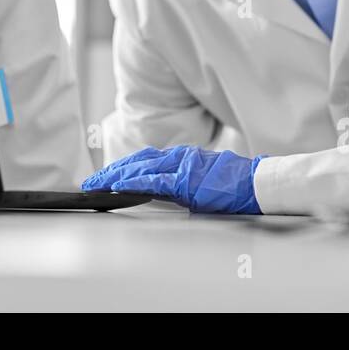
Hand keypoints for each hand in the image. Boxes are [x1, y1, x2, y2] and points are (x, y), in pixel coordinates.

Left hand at [83, 145, 263, 213]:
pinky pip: (154, 182)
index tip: (105, 176)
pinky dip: (133, 183)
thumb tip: (158, 192)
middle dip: (111, 171)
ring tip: (97, 184)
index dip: (123, 166)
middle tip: (91, 182)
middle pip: (137, 160)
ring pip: (141, 168)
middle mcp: (179, 157)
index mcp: (183, 157)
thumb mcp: (202, 180)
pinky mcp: (187, 181)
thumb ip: (179, 183)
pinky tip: (118, 187)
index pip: (145, 159)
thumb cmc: (234, 185)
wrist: (257, 184)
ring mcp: (182, 167)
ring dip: (115, 176)